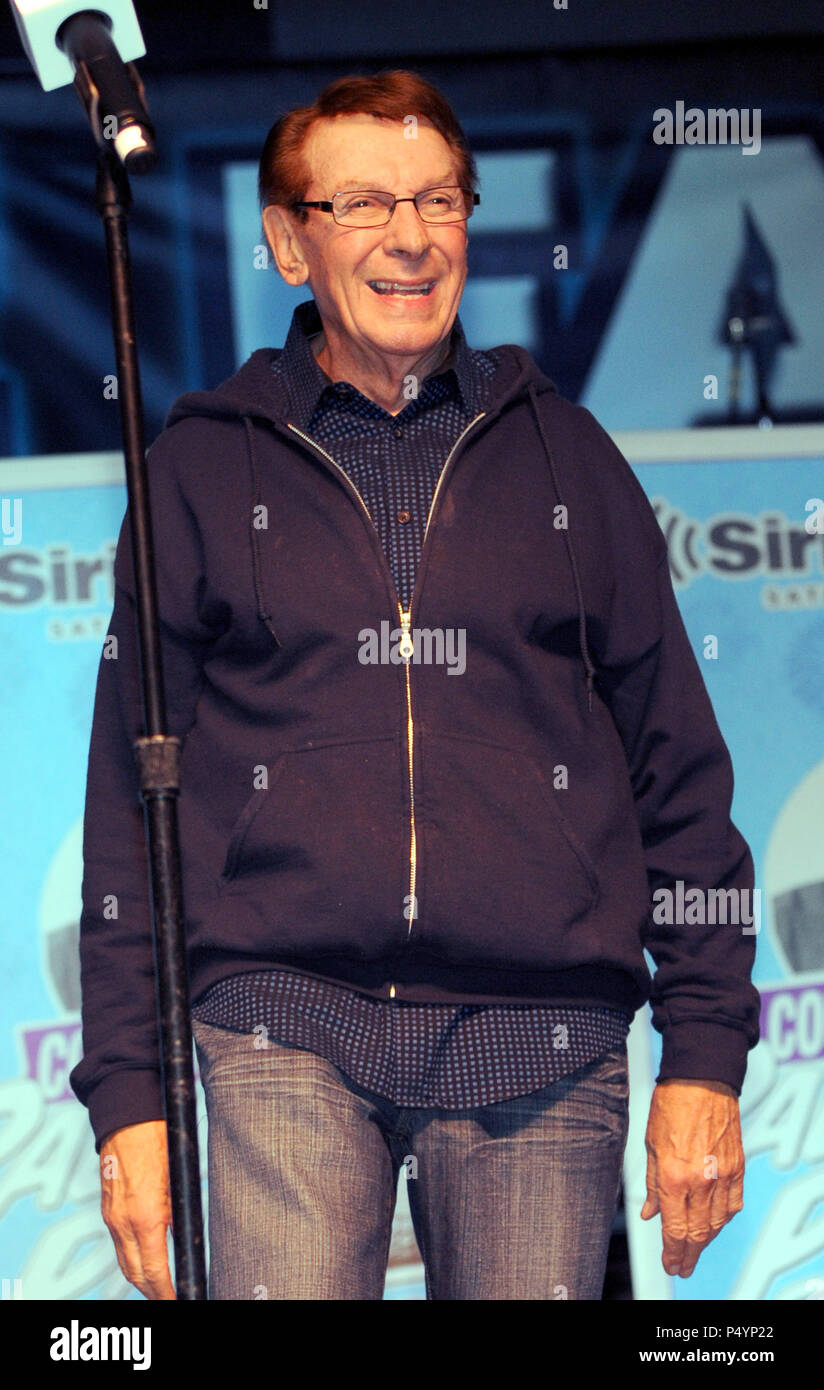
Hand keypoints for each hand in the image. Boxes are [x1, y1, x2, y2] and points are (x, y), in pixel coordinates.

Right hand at [99, 1119, 175, 1299]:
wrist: (126, 1119)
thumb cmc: (157, 1141)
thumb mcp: (178, 1178)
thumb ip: (177, 1212)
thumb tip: (182, 1236)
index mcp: (145, 1216)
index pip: (155, 1271)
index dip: (167, 1292)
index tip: (180, 1298)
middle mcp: (123, 1222)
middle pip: (135, 1274)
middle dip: (153, 1293)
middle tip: (171, 1298)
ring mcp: (111, 1217)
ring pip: (124, 1262)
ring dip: (140, 1280)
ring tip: (159, 1288)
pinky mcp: (107, 1210)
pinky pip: (118, 1245)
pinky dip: (131, 1260)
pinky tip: (144, 1261)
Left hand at [640, 1078, 743, 1277]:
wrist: (702, 1079)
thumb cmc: (670, 1106)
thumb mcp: (650, 1145)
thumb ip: (651, 1184)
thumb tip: (650, 1214)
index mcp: (673, 1176)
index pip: (674, 1229)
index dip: (672, 1253)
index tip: (670, 1265)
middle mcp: (700, 1181)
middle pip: (698, 1234)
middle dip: (688, 1255)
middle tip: (682, 1268)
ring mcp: (723, 1176)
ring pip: (717, 1223)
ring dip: (706, 1241)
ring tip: (694, 1249)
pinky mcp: (738, 1167)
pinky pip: (733, 1204)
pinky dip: (723, 1219)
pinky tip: (715, 1224)